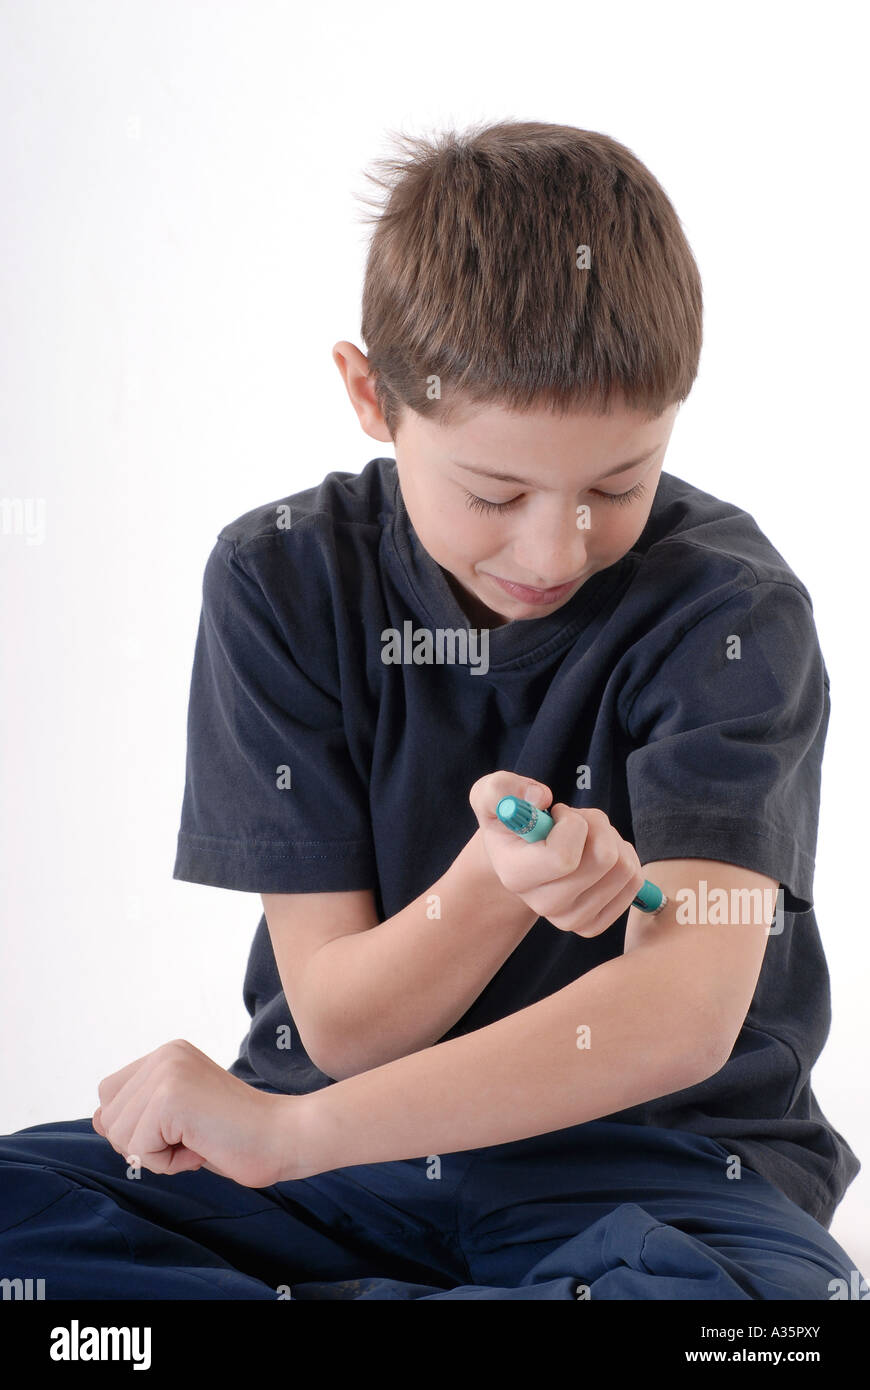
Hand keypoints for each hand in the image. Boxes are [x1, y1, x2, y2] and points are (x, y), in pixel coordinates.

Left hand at [92, 1039, 299, 1187]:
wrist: (283, 1137)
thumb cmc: (236, 1137)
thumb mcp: (178, 1122)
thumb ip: (139, 1116)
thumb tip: (96, 1118)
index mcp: (168, 1055)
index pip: (111, 1096)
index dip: (136, 1127)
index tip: (182, 1130)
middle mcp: (164, 1055)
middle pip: (108, 1116)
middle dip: (143, 1143)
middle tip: (192, 1137)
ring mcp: (167, 1072)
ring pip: (119, 1135)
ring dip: (157, 1155)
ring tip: (198, 1141)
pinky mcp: (170, 1097)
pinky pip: (138, 1149)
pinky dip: (166, 1163)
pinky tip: (200, 1148)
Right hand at [468, 771, 644, 937]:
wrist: (518, 856)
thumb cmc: (512, 821)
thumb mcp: (492, 794)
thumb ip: (501, 789)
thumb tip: (540, 799)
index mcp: (515, 876)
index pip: (563, 857)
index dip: (573, 824)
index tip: (558, 813)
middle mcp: (543, 906)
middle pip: (604, 859)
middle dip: (597, 824)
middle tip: (577, 821)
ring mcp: (570, 920)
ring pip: (624, 868)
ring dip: (612, 839)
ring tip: (586, 836)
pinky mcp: (594, 924)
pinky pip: (634, 883)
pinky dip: (624, 857)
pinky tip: (598, 854)